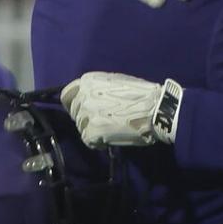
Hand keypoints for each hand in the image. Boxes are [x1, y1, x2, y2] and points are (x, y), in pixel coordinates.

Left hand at [62, 72, 179, 147]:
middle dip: (86, 119)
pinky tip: (110, 139)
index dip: (74, 104)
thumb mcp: (116, 82)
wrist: (155, 109)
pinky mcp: (91, 131)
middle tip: (104, 122)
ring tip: (110, 130)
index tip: (82, 110)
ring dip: (92, 130)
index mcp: (88, 81)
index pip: (67, 95)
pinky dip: (98, 142)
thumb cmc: (142, 94)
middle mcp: (82, 96)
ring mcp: (86, 114)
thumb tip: (93, 97)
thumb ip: (99, 88)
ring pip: (81, 127)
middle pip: (75, 113)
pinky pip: (88, 140)